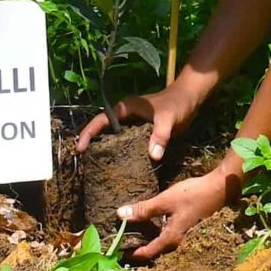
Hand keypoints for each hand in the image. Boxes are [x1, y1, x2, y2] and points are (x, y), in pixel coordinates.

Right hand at [74, 83, 199, 162]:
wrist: (190, 100)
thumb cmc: (177, 104)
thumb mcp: (168, 118)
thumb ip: (160, 135)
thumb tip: (153, 156)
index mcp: (125, 108)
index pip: (101, 120)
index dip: (89, 133)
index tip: (80, 149)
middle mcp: (126, 117)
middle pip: (104, 131)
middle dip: (93, 145)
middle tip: (84, 165)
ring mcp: (133, 126)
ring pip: (114, 139)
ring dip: (106, 152)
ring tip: (97, 170)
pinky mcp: (142, 134)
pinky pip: (127, 145)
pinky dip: (121, 155)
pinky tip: (120, 170)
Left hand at [116, 164, 241, 259]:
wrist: (217, 190)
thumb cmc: (192, 195)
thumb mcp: (165, 201)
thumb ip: (144, 209)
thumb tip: (121, 215)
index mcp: (170, 238)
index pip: (147, 253)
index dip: (131, 254)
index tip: (117, 252)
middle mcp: (175, 240)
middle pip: (152, 250)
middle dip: (136, 248)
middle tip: (120, 242)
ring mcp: (181, 233)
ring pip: (158, 241)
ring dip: (145, 238)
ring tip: (131, 231)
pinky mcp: (183, 225)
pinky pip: (164, 233)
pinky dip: (153, 230)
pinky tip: (148, 220)